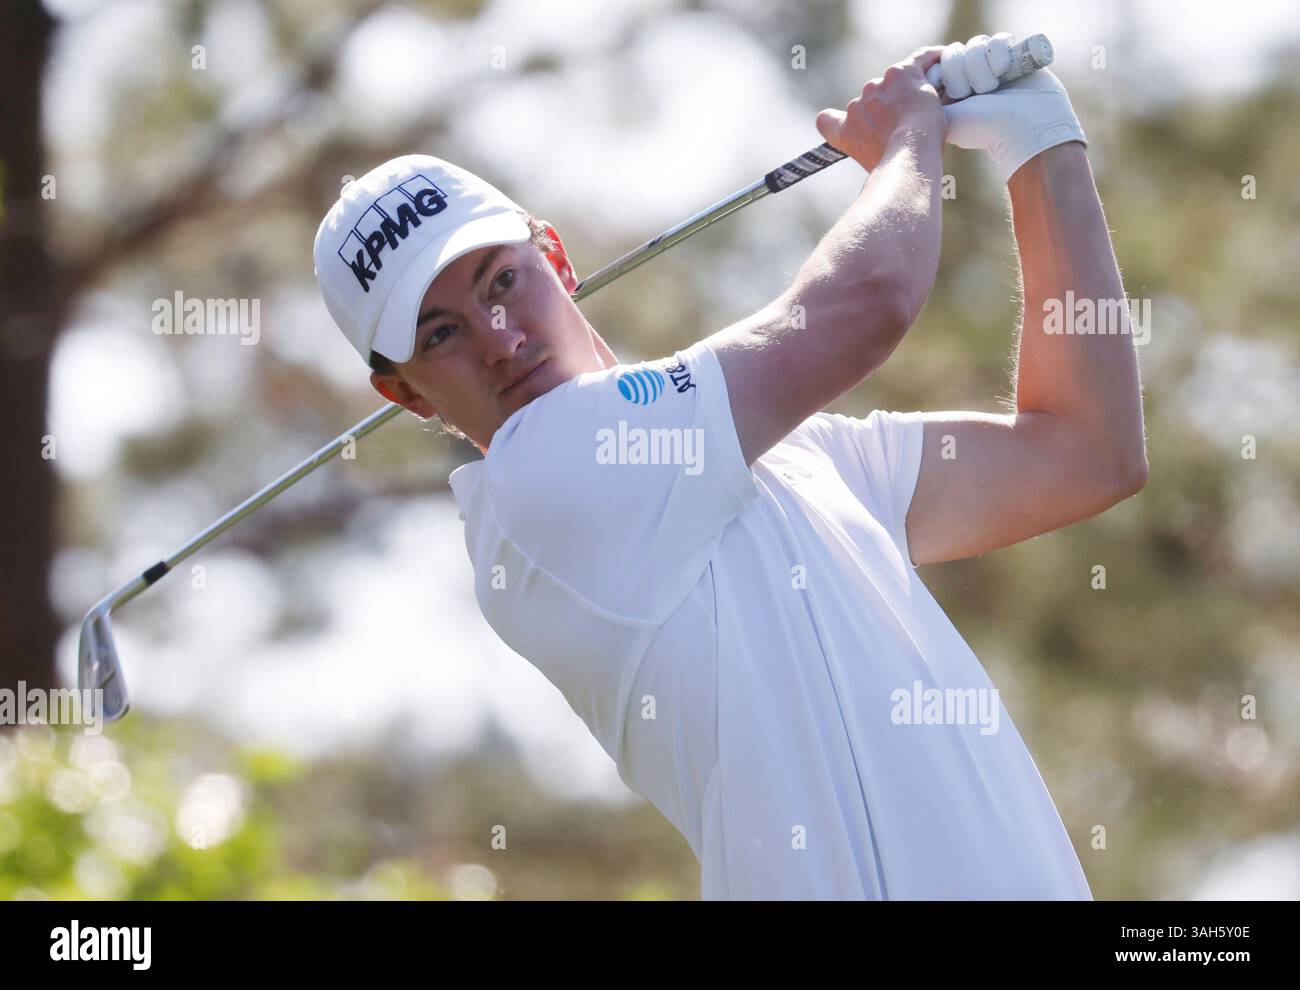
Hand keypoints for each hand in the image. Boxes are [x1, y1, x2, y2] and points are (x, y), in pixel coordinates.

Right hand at [816, 47, 946, 171]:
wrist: (910, 153)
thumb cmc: (896, 168)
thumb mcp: (874, 167)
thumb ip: (872, 157)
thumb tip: (885, 164)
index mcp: (846, 131)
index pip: (827, 120)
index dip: (838, 119)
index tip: (854, 124)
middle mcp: (857, 105)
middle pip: (872, 101)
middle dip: (888, 108)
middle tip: (910, 122)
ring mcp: (879, 86)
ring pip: (896, 82)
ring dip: (909, 89)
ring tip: (932, 104)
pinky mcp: (903, 74)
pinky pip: (920, 60)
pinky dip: (931, 59)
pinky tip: (942, 58)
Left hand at [937, 32, 1086, 182]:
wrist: (1027, 127)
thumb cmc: (985, 128)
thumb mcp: (947, 118)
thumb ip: (928, 99)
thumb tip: (922, 81)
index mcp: (952, 90)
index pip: (938, 63)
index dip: (946, 72)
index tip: (957, 92)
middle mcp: (971, 76)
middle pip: (955, 52)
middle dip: (964, 72)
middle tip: (976, 93)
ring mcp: (992, 65)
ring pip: (976, 44)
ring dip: (982, 66)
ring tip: (993, 87)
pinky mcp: (1013, 56)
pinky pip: (998, 39)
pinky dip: (1000, 52)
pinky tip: (1004, 69)